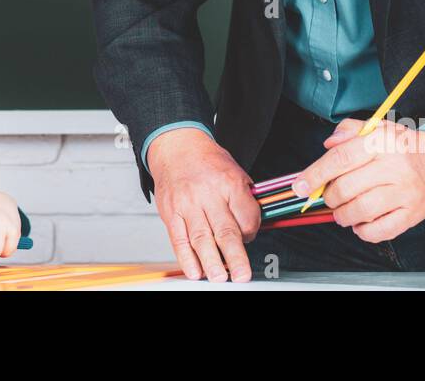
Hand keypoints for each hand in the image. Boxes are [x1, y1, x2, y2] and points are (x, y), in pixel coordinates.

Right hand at [148, 127, 259, 282]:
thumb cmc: (207, 161)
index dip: (252, 232)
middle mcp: (208, 194)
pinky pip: (179, 240)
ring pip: (201, 239)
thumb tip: (254, 228)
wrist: (176, 147)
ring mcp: (187, 204)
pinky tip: (195, 271)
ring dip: (211, 262)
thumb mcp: (234, 171)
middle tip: (242, 275)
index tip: (250, 236)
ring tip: (219, 277)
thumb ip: (244, 199)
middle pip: (225, 231)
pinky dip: (187, 258)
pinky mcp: (170, 212)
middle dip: (235, 257)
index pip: (246, 217)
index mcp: (229, 183)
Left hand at [291, 118, 424, 243]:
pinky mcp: (412, 215)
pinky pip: (379, 231)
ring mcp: (405, 193)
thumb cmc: (403, 148)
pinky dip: (362, 231)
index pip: (341, 159)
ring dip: (342, 215)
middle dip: (329, 196)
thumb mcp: (378, 128)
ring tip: (342, 210)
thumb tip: (328, 144)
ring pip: (360, 211)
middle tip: (330, 196)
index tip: (300, 186)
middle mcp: (395, 168)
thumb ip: (350, 131)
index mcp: (382, 143)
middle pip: (347, 188)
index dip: (315, 175)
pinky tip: (361, 222)